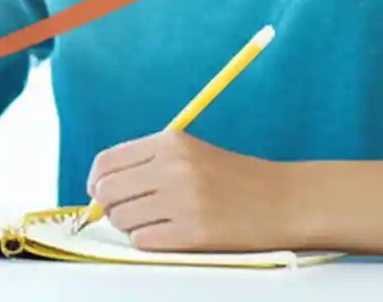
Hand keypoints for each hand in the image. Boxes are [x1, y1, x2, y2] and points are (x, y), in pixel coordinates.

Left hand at [86, 130, 295, 251]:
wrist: (285, 200)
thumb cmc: (234, 178)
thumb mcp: (190, 153)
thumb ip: (148, 163)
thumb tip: (100, 188)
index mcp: (170, 142)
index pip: (107, 162)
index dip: (96, 181)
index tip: (98, 192)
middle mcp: (173, 167)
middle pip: (108, 192)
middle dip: (109, 206)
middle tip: (124, 212)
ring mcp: (183, 201)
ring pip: (122, 219)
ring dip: (129, 226)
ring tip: (154, 222)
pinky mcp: (194, 232)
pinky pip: (143, 241)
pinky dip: (148, 241)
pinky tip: (168, 234)